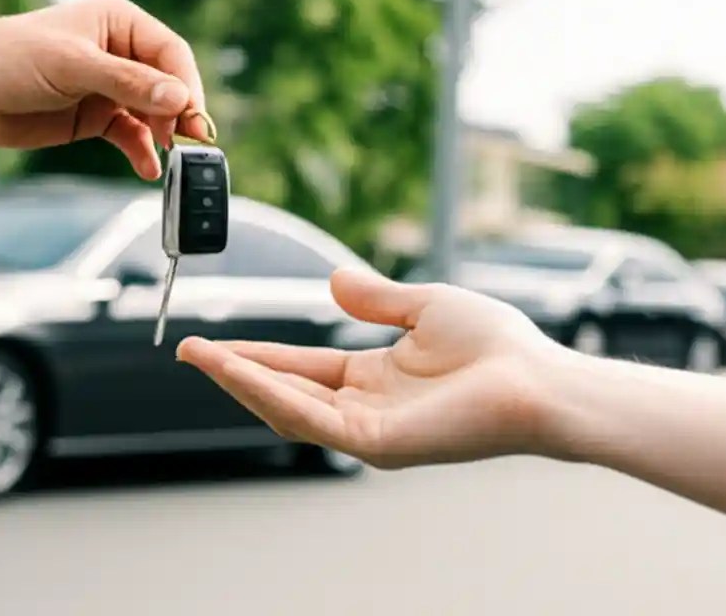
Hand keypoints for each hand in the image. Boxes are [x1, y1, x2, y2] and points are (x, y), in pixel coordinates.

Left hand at [0, 0, 210, 179]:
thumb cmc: (8, 58)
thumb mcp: (73, 66)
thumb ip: (127, 83)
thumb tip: (179, 98)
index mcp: (117, 23)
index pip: (169, 52)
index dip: (186, 85)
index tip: (193, 118)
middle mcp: (117, 52)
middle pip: (166, 84)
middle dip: (179, 114)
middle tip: (190, 144)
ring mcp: (105, 87)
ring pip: (151, 112)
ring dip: (163, 135)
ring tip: (172, 160)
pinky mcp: (91, 117)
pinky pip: (129, 135)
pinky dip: (141, 151)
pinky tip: (148, 168)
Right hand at [178, 268, 568, 467]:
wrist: (537, 377)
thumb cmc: (497, 346)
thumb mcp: (424, 306)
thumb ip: (376, 298)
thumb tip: (333, 281)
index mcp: (373, 379)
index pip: (300, 367)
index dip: (256, 353)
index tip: (215, 340)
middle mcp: (364, 409)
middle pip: (283, 390)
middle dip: (234, 370)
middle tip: (188, 349)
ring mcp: (367, 431)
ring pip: (287, 407)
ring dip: (240, 380)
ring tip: (199, 355)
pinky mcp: (375, 443)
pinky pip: (309, 418)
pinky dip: (269, 392)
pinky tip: (239, 369)